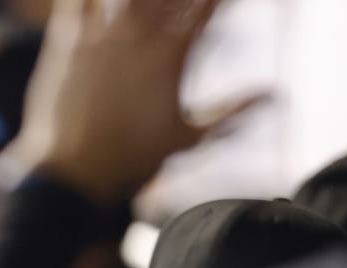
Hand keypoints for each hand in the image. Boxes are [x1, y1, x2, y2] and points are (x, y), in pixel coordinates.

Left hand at [7, 0, 264, 204]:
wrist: (75, 172)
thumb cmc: (133, 160)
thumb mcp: (190, 138)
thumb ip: (233, 111)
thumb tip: (277, 96)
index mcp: (172, 55)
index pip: (206, 6)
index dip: (217, 1)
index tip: (220, 4)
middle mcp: (139, 37)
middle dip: (178, 0)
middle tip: (181, 8)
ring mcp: (102, 37)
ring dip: (140, 0)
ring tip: (148, 6)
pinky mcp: (69, 43)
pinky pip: (77, 2)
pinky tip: (93, 2)